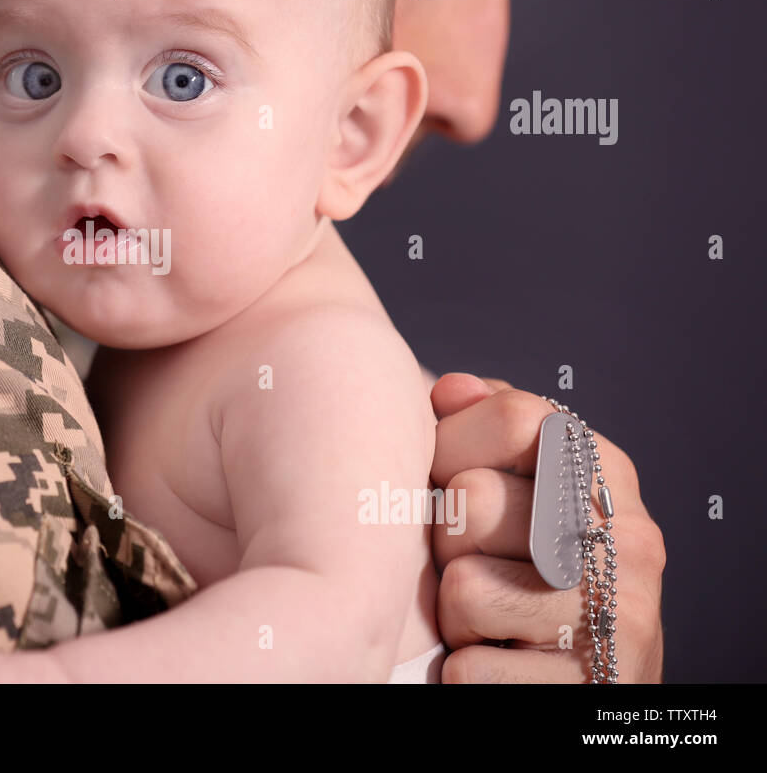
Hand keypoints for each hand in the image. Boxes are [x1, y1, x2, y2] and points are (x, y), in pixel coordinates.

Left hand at [429, 373, 664, 682]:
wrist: (580, 688)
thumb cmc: (527, 576)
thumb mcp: (519, 491)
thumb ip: (486, 429)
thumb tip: (451, 389)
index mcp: (610, 478)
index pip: (515, 416)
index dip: (453, 446)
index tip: (453, 479)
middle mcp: (630, 543)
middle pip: (476, 498)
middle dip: (449, 539)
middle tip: (476, 565)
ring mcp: (618, 620)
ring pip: (462, 585)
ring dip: (453, 613)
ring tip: (488, 619)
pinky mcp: (586, 690)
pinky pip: (467, 668)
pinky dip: (465, 673)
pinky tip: (499, 664)